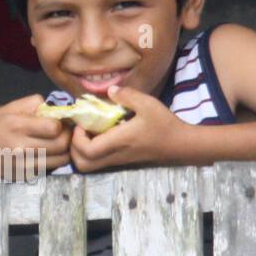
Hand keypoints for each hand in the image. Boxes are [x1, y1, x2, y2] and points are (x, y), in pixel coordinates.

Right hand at [0, 94, 72, 175]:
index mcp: (17, 125)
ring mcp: (23, 163)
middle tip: (63, 132)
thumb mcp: (7, 108)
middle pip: (61, 145)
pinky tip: (43, 153)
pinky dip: (52, 161)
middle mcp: (21, 146)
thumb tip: (56, 106)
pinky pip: (49, 168)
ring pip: (60, 160)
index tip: (59, 121)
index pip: (54, 127)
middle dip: (67, 137)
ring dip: (63, 151)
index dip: (61, 124)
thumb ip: (32, 104)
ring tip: (56, 143)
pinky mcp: (23, 175)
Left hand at [69, 84, 189, 170]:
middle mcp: (115, 155)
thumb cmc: (165, 125)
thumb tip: (109, 90)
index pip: (87, 151)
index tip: (82, 123)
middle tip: (78, 129)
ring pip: (89, 166)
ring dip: (80, 151)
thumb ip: (127, 95)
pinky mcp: (122, 161)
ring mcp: (118, 161)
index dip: (77, 138)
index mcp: (119, 142)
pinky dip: (90, 152)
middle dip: (73, 148)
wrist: (182, 145)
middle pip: (82, 164)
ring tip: (86, 133)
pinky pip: (98, 162)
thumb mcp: (148, 104)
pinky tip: (98, 135)